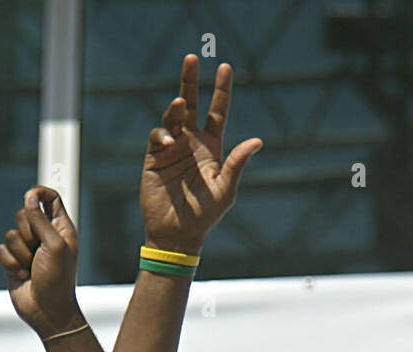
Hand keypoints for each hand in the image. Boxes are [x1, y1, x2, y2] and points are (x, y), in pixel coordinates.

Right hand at [0, 187, 82, 338]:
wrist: (47, 311)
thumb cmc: (58, 280)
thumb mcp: (54, 246)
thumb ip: (41, 219)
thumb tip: (31, 196)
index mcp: (61, 230)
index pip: (51, 199)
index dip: (40, 192)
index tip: (31, 195)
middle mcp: (44, 236)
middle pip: (24, 214)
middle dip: (28, 233)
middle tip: (39, 251)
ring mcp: (28, 248)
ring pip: (11, 234)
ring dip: (20, 253)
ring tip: (32, 268)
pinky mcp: (13, 260)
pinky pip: (1, 249)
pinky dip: (10, 263)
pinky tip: (22, 275)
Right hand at [140, 55, 261, 254]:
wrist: (177, 233)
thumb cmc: (206, 215)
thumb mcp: (226, 189)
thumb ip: (237, 163)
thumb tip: (258, 141)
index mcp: (212, 148)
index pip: (217, 112)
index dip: (221, 90)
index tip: (225, 67)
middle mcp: (192, 143)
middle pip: (193, 104)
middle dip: (191, 81)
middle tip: (193, 58)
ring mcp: (172, 147)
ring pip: (173, 116)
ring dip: (177, 107)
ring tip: (181, 104)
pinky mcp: (154, 156)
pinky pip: (157, 135)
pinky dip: (163, 133)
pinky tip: (169, 142)